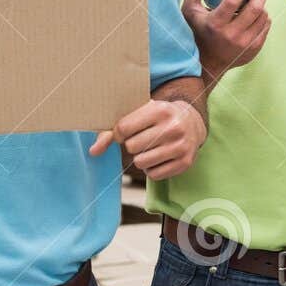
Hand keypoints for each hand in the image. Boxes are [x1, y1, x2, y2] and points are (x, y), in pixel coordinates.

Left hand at [90, 99, 205, 179]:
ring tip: (150, 149)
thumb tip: (93, 152)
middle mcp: (173, 127)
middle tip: (141, 140)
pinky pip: (154, 175)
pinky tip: (159, 158)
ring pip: (141, 162)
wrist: (193, 123)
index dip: (118, 134)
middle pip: (132, 147)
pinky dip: (151, 169)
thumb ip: (112, 131)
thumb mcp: (139, 114)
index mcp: (160, 110)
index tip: (125, 132)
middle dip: (131, 146)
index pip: (123, 128)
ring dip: (140, 158)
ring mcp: (181, 146)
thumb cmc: (158, 118)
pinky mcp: (185, 162)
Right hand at [182, 0, 270, 81]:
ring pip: (263, 17)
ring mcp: (244, 44)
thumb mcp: (189, 11)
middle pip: (255, 8)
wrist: (206, 65)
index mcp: (215, 24)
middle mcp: (231, 35)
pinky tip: (259, 13)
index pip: (234, 0)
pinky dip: (264, 18)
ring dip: (263, 4)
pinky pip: (265, 28)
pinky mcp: (253, 50)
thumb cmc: (197, 34)